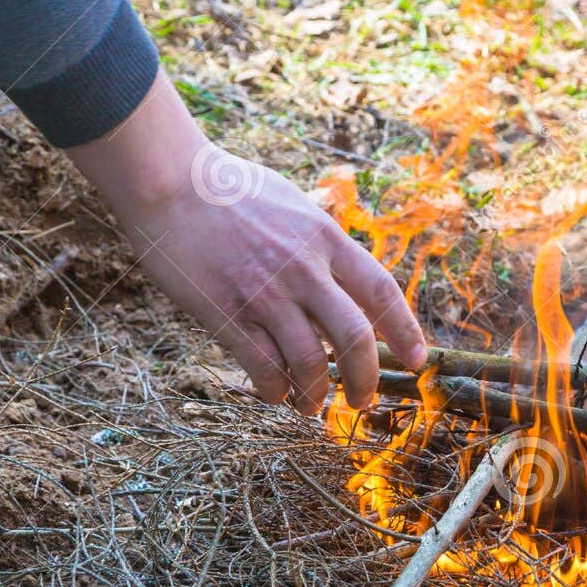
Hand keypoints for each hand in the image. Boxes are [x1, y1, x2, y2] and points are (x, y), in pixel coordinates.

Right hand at [65, 73, 425, 412]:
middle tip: (362, 402)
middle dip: (366, 380)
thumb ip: (320, 241)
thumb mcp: (292, 203)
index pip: (381, 292)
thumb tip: (342, 274)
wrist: (167, 180)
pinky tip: (275, 394)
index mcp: (325, 238)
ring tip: (310, 406)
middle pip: (355, 338)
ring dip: (314, 395)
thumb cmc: (228, 190)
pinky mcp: (226, 313)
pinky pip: (263, 368)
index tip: (418, 361)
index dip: (406, 331)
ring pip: (309, 363)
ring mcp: (265, 293)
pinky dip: (275, 391)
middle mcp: (303, 268)